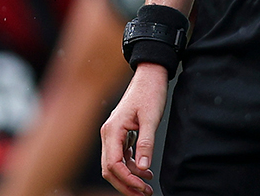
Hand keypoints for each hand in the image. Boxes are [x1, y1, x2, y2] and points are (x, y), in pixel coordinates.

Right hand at [100, 63, 167, 195]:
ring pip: (114, 165)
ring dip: (129, 178)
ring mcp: (113, 134)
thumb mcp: (150, 119)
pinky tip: (145, 171)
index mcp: (112, 130)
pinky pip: (121, 157)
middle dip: (126, 184)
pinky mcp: (120, 134)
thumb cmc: (149, 93)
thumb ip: (146, 143)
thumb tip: (142, 168)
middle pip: (110, 169)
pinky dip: (131, 167)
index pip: (113, 164)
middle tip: (144, 194)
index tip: (142, 188)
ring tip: (147, 186)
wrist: (149, 76)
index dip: (127, 180)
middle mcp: (108, 133)